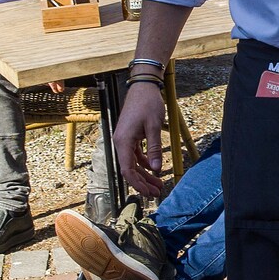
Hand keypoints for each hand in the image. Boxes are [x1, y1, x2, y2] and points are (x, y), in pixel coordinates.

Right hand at [114, 81, 167, 199]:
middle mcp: (120, 142)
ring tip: (158, 184)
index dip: (137, 184)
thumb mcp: (154, 126)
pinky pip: (135, 155)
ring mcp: (124, 139)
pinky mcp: (130, 136)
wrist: (143, 86)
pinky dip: (144, 163)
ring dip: (144, 175)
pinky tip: (154, 169)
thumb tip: (156, 169)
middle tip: (157, 192)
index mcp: (123, 141)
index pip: (127, 170)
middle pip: (130, 169)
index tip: (149, 192)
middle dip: (143, 183)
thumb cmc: (147, 103)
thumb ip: (154, 149)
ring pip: (133, 163)